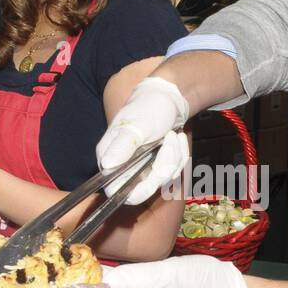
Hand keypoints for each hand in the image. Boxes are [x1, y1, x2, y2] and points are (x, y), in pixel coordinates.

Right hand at [96, 76, 189, 204]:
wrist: (168, 97)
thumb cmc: (148, 106)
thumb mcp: (137, 125)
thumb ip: (122, 146)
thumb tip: (107, 164)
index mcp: (109, 157)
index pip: (117, 190)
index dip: (140, 189)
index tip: (159, 172)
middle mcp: (122, 166)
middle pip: (144, 188)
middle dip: (164, 167)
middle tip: (171, 141)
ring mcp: (140, 167)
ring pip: (162, 180)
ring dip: (174, 158)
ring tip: (173, 135)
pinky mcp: (155, 166)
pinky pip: (172, 172)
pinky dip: (179, 156)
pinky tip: (177, 139)